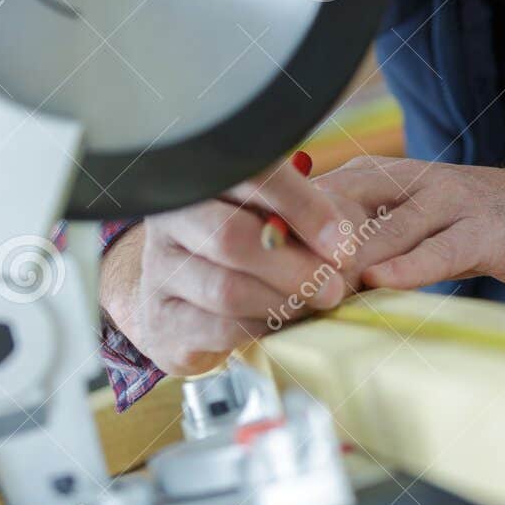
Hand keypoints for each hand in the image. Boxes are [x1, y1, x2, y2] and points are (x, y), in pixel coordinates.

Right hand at [97, 166, 372, 375]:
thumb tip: (343, 239)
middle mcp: (173, 217)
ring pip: (227, 288)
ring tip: (315, 303)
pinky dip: (261, 328)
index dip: (304, 208)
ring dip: (283, 300)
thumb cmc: (242, 244)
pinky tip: (282, 323)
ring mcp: (160, 270)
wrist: (181, 296)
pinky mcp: (162, 320)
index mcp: (204, 176)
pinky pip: (218, 328)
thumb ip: (299, 213)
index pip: (252, 177)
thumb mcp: (267, 212)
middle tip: (336, 285)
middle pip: (234, 237)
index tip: (343, 242)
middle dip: (297, 266)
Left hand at [240, 143, 504, 301]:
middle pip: (338, 212)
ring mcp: (446, 203)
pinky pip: (438, 249)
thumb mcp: (403, 219)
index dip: (277, 234)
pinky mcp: (480, 231)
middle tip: (261, 289)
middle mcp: (407, 181)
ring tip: (308, 294)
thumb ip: (352, 238)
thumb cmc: (467, 219)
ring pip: (383, 231)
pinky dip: (407, 266)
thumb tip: (286, 272)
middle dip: (300, 251)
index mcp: (379, 176)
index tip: (239, 269)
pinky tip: (379, 283)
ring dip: (344, 264)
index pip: (312, 198)